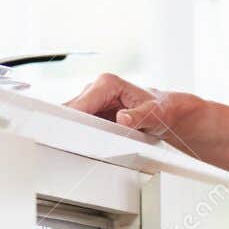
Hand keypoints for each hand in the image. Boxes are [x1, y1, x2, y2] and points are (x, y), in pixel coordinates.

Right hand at [63, 73, 194, 142]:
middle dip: (69, 125)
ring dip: (72, 130)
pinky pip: (80, 122)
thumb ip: (138, 117)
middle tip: (64, 142)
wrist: (164, 112)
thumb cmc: (160, 109)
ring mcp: (93, 100)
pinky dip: (78, 132)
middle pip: (72, 108)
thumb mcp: (154, 114)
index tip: (63, 130)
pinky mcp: (93, 111)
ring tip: (72, 144)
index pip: (82, 102)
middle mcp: (97, 88)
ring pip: (73, 116)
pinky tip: (78, 142)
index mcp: (108, 83)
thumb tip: (122, 118)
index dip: (72, 117)